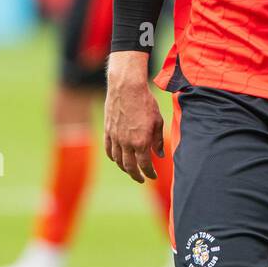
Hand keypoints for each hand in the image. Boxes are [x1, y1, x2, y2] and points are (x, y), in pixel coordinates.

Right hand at [104, 51, 164, 182]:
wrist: (127, 88)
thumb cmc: (145, 102)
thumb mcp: (157, 121)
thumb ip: (157, 141)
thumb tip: (160, 155)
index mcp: (141, 142)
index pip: (145, 165)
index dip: (149, 173)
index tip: (153, 176)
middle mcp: (126, 143)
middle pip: (129, 167)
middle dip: (136, 175)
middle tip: (141, 178)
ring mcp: (115, 138)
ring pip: (117, 160)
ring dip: (124, 168)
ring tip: (130, 170)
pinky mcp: (107, 131)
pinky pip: (108, 149)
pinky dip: (113, 157)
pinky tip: (117, 159)